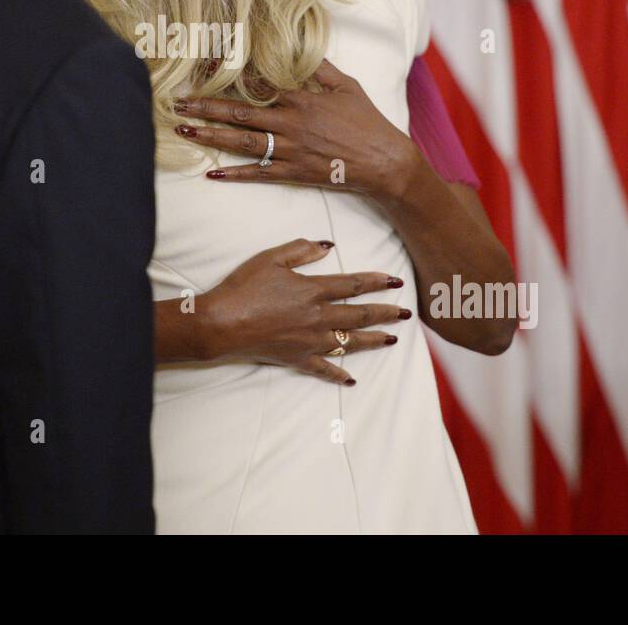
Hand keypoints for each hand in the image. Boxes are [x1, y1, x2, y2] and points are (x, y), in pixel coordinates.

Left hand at [172, 59, 415, 205]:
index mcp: (302, 98)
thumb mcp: (346, 86)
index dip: (229, 74)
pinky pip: (260, 173)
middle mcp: (292, 122)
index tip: (203, 66)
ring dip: (212, 137)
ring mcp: (291, 149)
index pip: (258, 83)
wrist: (385, 162)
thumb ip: (319, 68)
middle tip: (179, 103)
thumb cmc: (367, 121)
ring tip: (185, 132)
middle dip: (207, 107)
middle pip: (241, 112)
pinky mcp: (294, 172)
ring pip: (244, 142)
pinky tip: (213, 174)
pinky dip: (236, 174)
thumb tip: (299, 48)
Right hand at [197, 238, 408, 385]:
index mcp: (313, 290)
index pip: (353, 284)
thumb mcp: (271, 258)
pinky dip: (338, 375)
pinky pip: (323, 369)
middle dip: (385, 313)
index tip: (396, 282)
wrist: (221, 323)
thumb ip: (301, 250)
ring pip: (349, 343)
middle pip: (359, 315)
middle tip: (406, 314)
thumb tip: (327, 246)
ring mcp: (309, 341)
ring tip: (391, 339)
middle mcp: (317, 317)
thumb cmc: (244, 287)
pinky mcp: (297, 359)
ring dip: (373, 341)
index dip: (377, 282)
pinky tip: (352, 380)